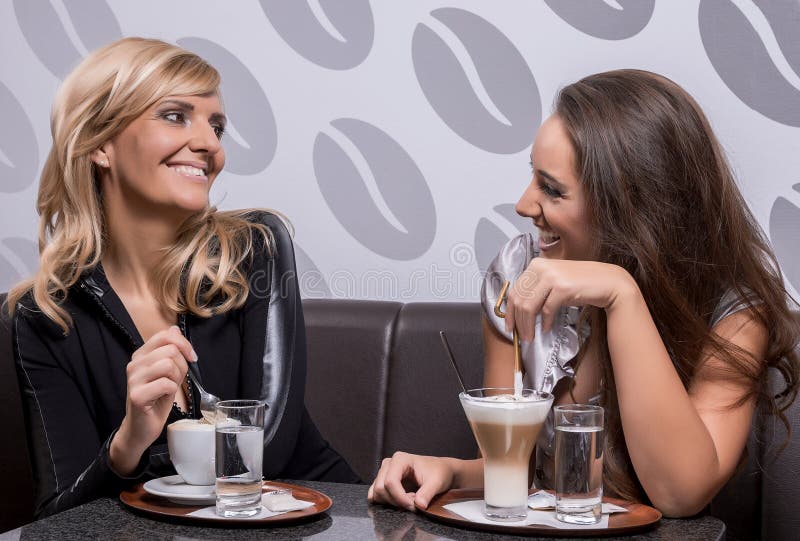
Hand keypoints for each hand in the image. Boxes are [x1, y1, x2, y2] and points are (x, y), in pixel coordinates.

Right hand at [110, 326, 196, 473]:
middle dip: (183, 365)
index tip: (191, 357)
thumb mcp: (168, 372)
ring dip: (177, 378)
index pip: (165, 335)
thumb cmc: (156, 400)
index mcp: (141, 355)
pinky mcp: (137, 395)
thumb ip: (170, 351)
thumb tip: (175, 329)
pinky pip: (166, 384)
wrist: (141, 428)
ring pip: (169, 365)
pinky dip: (172, 391)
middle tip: (177, 380)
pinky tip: (163, 397)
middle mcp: (134, 364)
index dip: (184, 344)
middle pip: (170, 350)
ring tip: (169, 388)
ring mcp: (133, 380)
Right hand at [368, 452, 457, 510]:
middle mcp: (389, 464)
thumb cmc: (438, 473)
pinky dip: (387, 502)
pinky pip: (376, 495)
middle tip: (414, 503)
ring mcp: (384, 473)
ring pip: (377, 493)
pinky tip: (401, 501)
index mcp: (400, 459)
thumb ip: (427, 493)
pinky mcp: (383, 482)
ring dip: (393, 502)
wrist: (440, 471)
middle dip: (396, 501)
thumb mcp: (437, 482)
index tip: (414, 506)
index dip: (400, 498)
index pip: (390, 482)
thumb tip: (419, 505)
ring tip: (410, 500)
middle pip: (381, 488)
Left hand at [506, 259, 637, 340]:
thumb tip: (519, 311)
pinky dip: (544, 322)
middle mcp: (541, 267)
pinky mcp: (562, 287)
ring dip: (528, 325)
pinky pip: (546, 310)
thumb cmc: (581, 284)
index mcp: (536, 264)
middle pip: (519, 300)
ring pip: (529, 306)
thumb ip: (537, 290)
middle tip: (522, 336)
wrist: (608, 281)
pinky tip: (546, 329)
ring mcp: (552, 276)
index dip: (509, 311)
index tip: (510, 326)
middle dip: (518, 321)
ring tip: (531, 336)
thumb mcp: (554, 281)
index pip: (515, 290)